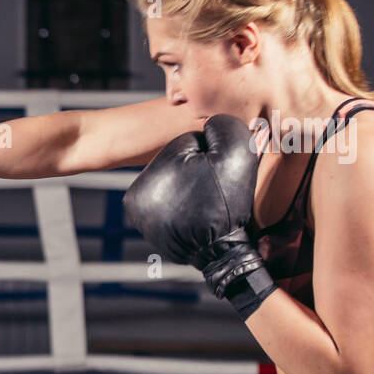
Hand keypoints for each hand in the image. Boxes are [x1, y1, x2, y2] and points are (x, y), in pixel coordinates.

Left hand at [122, 115, 275, 318]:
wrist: (222, 254)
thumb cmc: (227, 203)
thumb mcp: (236, 153)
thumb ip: (224, 125)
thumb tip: (211, 120)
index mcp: (154, 168)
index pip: (188, 142)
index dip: (212, 153)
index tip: (220, 170)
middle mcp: (138, 189)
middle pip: (178, 163)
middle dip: (199, 169)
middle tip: (215, 188)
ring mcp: (139, 211)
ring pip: (173, 182)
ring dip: (191, 186)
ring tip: (206, 202)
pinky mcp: (147, 226)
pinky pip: (169, 203)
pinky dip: (183, 205)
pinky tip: (196, 213)